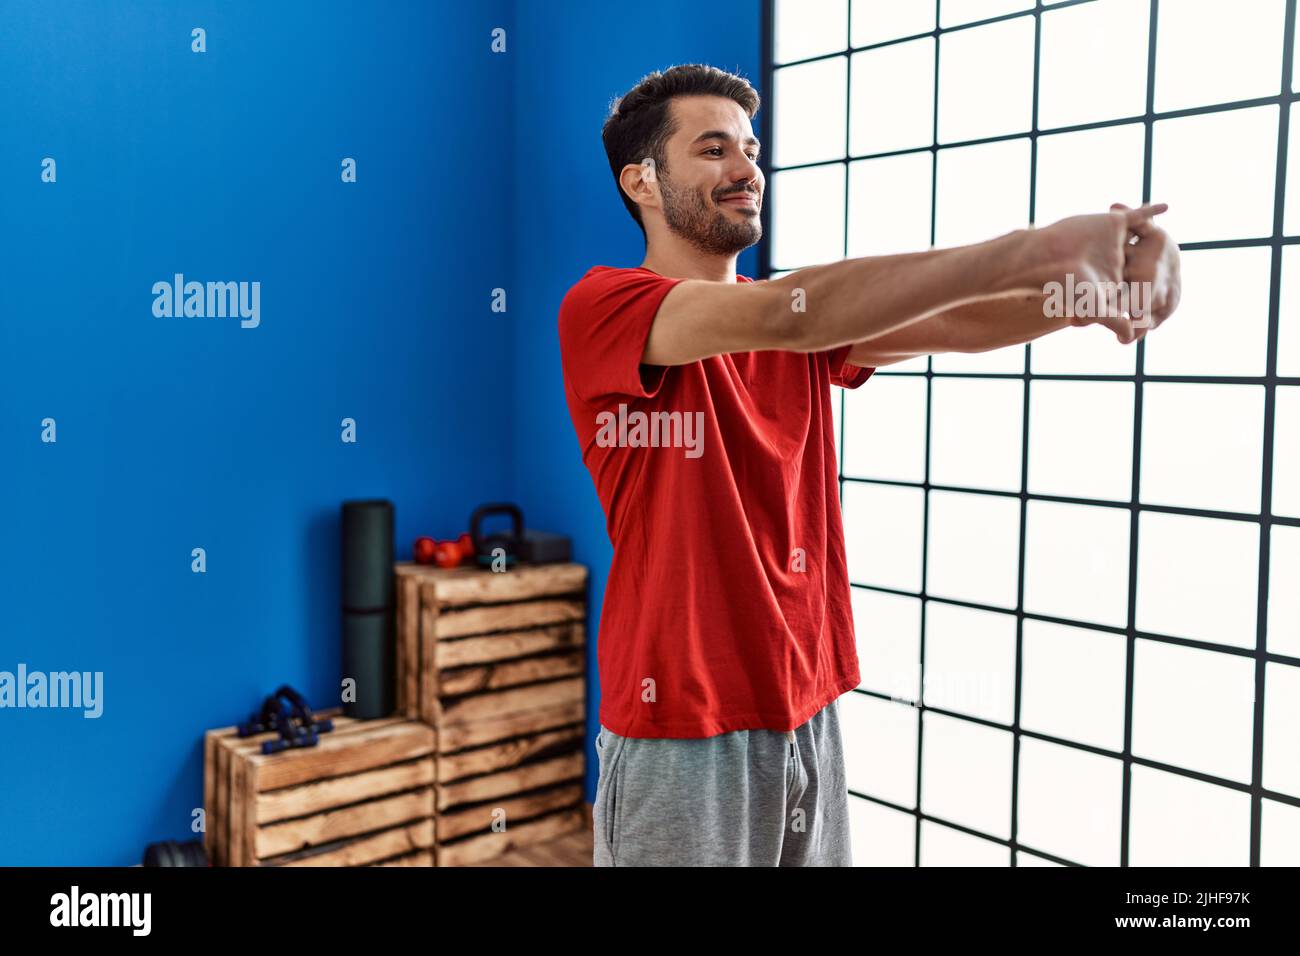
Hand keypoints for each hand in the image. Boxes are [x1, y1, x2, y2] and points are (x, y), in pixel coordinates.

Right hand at [1035, 203, 1168, 343]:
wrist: (1046, 258)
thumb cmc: (1067, 286)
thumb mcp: (1094, 309)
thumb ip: (1116, 321)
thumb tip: (1130, 337)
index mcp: (1111, 279)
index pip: (1134, 285)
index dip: (1147, 291)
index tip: (1159, 301)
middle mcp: (1114, 259)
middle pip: (1140, 261)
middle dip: (1152, 262)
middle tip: (1171, 265)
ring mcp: (1114, 240)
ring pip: (1140, 237)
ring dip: (1153, 235)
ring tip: (1167, 237)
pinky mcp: (1112, 222)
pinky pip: (1139, 216)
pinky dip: (1152, 211)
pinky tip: (1166, 207)